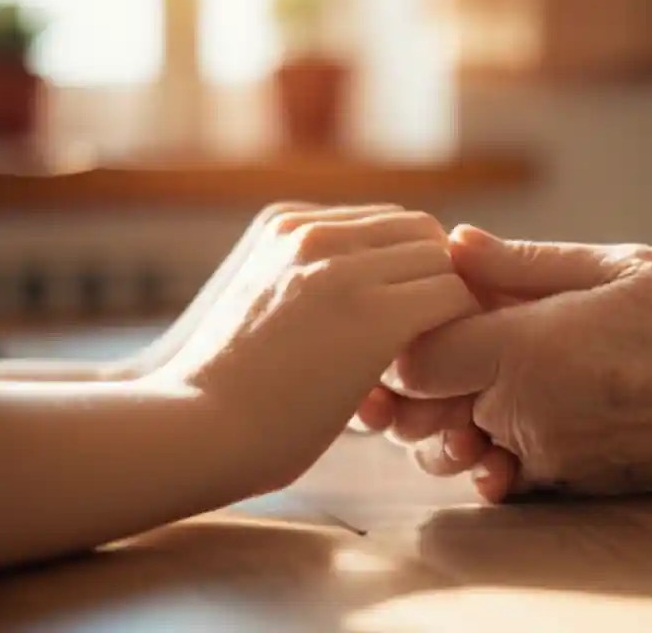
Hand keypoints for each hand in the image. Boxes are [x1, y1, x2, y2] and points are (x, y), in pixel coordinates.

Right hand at [153, 208, 478, 490]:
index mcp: (286, 223)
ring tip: (439, 356)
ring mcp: (345, 269)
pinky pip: (454, 298)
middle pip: (422, 232)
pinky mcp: (374, 314)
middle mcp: (316, 231)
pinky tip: (443, 373)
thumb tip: (345, 307)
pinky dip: (460, 331)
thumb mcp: (254, 307)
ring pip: (445, 261)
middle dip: (435, 277)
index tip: (411, 315)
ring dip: (450, 305)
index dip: (408, 268)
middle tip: (436, 334)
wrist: (190, 429)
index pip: (386, 223)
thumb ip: (300, 286)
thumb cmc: (216, 392)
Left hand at [372, 226, 651, 500]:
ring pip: (467, 439)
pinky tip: (547, 402)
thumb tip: (457, 245)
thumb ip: (525, 264)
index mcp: (529, 354)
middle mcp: (528, 420)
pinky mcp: (581, 488)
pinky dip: (508, 441)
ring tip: (517, 358)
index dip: (416, 326)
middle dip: (435, 368)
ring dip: (468, 406)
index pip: (415, 357)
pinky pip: (514, 469)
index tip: (447, 297)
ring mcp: (554, 463)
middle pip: (430, 404)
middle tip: (479, 322)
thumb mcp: (622, 266)